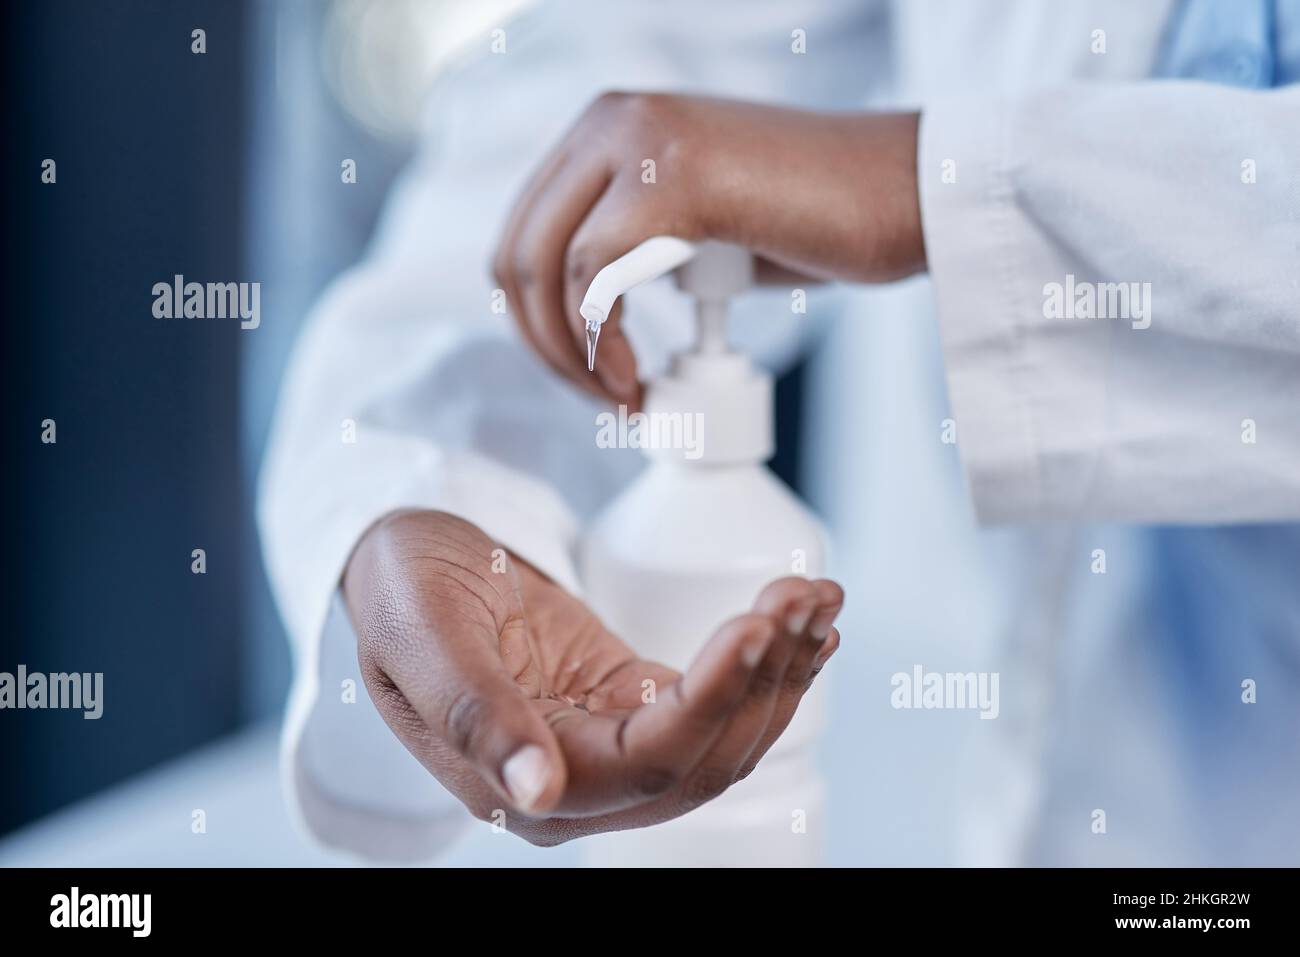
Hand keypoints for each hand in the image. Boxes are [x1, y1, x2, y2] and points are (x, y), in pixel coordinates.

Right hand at [342, 509, 843, 845]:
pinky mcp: (630, 704)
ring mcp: (610, 747)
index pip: (650, 763)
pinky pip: (711, 701)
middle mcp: (579, 786)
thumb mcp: (420, 637)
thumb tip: (532, 792)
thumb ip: (473, 714)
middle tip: (803, 596)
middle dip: (766, 678)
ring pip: (723, 734)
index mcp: (525, 788)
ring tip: (816, 596)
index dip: (713, 697)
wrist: (403, 562)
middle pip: (705, 756)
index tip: (756, 624)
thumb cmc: (400, 591)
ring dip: (779, 668)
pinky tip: (800, 625)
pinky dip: (762, 663)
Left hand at [492, 92, 923, 402]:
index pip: (522, 233)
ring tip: (626, 399)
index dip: (539, 322)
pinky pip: (595, 280)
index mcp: (609, 126)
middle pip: (516, 254)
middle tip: (603, 400)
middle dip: (547, 348)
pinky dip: (604, 348)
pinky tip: (637, 382)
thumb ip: (635, 240)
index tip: (587, 375)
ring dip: (572, 358)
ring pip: (545, 269)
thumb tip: (580, 307)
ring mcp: (639, 138)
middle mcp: (612, 119)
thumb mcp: (700, 223)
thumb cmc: (817, 221)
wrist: (911, 193)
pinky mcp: (675, 177)